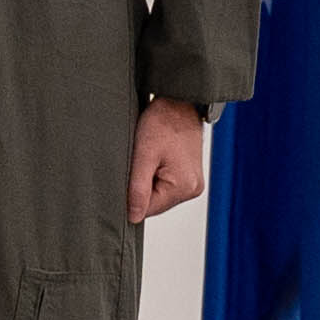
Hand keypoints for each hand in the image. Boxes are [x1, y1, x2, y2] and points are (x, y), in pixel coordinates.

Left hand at [130, 97, 210, 221]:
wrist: (179, 102)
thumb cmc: (163, 121)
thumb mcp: (144, 155)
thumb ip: (138, 189)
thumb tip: (133, 216)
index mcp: (184, 187)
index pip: (148, 209)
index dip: (131, 196)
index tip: (127, 174)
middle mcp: (193, 188)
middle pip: (155, 203)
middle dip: (140, 187)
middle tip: (138, 161)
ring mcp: (193, 182)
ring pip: (159, 194)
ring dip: (147, 180)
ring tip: (148, 157)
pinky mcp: (189, 175)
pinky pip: (166, 185)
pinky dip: (155, 175)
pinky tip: (154, 158)